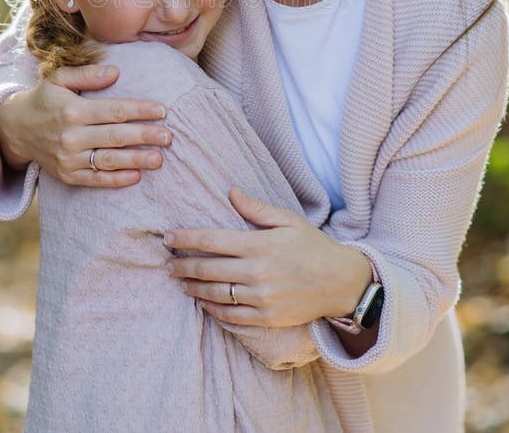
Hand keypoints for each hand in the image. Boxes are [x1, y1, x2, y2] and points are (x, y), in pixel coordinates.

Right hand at [0, 63, 170, 187]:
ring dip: (136, 160)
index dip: (140, 111)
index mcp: (73, 110)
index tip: (162, 110)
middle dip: (145, 136)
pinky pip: (95, 180)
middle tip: (169, 137)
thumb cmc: (44, 99)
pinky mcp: (67, 176)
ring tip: (159, 159)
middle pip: (116, 136)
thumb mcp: (58, 78)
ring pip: (108, 160)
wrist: (15, 129)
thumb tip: (116, 72)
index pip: (114, 110)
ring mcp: (69, 158)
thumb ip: (87, 74)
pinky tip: (136, 176)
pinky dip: (116, 180)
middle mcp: (71, 136)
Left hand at [164, 186, 371, 326]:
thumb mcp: (288, 220)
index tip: (168, 237)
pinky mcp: (266, 317)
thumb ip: (256, 207)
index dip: (185, 238)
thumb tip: (230, 191)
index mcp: (259, 244)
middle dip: (182, 265)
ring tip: (179, 282)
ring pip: (214, 294)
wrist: (342, 282)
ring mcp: (260, 298)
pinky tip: (203, 302)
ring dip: (192, 288)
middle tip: (166, 263)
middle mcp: (256, 272)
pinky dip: (212, 309)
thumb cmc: (314, 246)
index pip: (211, 240)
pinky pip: (230, 316)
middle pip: (207, 268)